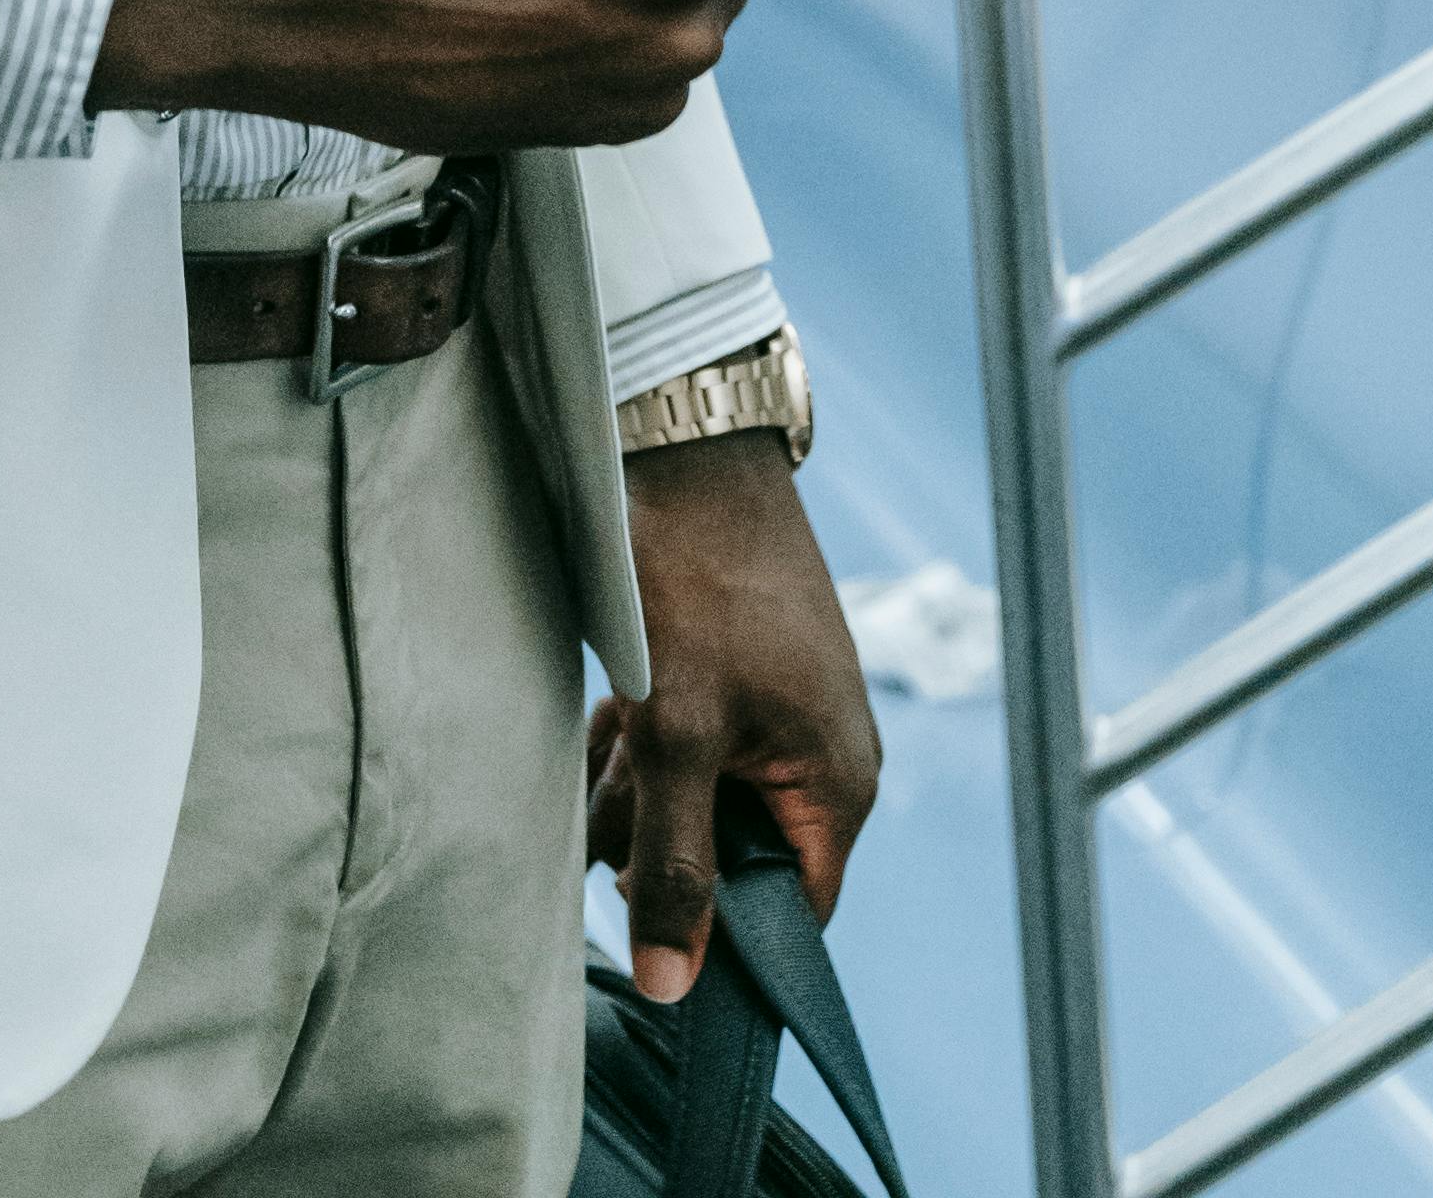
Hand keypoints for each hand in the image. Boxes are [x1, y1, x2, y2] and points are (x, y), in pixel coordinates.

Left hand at [592, 433, 876, 978]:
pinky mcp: (728, 675)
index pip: (789, 917)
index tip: (649, 939)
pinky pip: (683, 749)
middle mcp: (815, 756)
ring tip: (598, 766)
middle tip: (604, 825)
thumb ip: (675, 862)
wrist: (683, 443)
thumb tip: (671, 989)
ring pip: (695, 802)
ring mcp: (771, 712)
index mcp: (834, 785)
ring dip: (636, 798)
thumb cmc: (696, 583)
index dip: (719, 939)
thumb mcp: (678, 733)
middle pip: (731, 859)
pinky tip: (602, 727)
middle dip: (660, 848)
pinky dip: (638, 749)